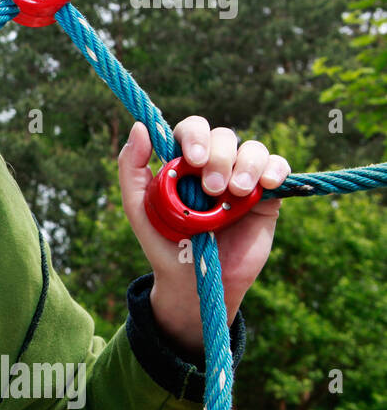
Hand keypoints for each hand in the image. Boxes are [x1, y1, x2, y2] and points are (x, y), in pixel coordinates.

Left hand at [117, 118, 290, 354]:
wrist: (194, 282)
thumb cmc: (164, 242)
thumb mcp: (138, 207)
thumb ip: (131, 167)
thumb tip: (139, 127)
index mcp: (184, 162)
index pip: (192, 130)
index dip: (195, 137)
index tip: (193, 160)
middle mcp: (213, 165)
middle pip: (224, 136)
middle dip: (219, 157)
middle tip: (211, 189)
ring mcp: (240, 178)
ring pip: (253, 148)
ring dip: (246, 164)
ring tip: (236, 193)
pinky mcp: (265, 197)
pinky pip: (278, 168)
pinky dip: (274, 169)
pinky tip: (264, 185)